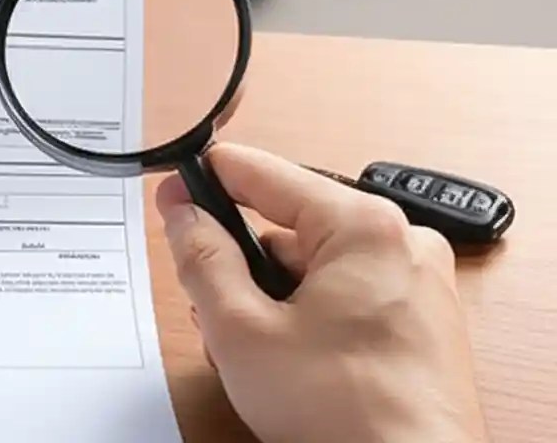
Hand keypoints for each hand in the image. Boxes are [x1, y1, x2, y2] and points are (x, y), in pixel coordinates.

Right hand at [156, 144, 487, 442]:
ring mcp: (417, 284)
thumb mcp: (242, 330)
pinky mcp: (419, 322)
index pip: (265, 174)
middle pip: (290, 226)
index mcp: (365, 228)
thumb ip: (203, 260)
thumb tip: (183, 213)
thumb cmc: (348, 416)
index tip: (170, 188)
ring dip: (270, 297)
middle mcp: (402, 244)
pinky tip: (284, 359)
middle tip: (208, 304)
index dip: (206, 179)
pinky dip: (307, 316)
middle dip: (241, 262)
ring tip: (249, 350)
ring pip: (314, 266)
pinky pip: (345, 295)